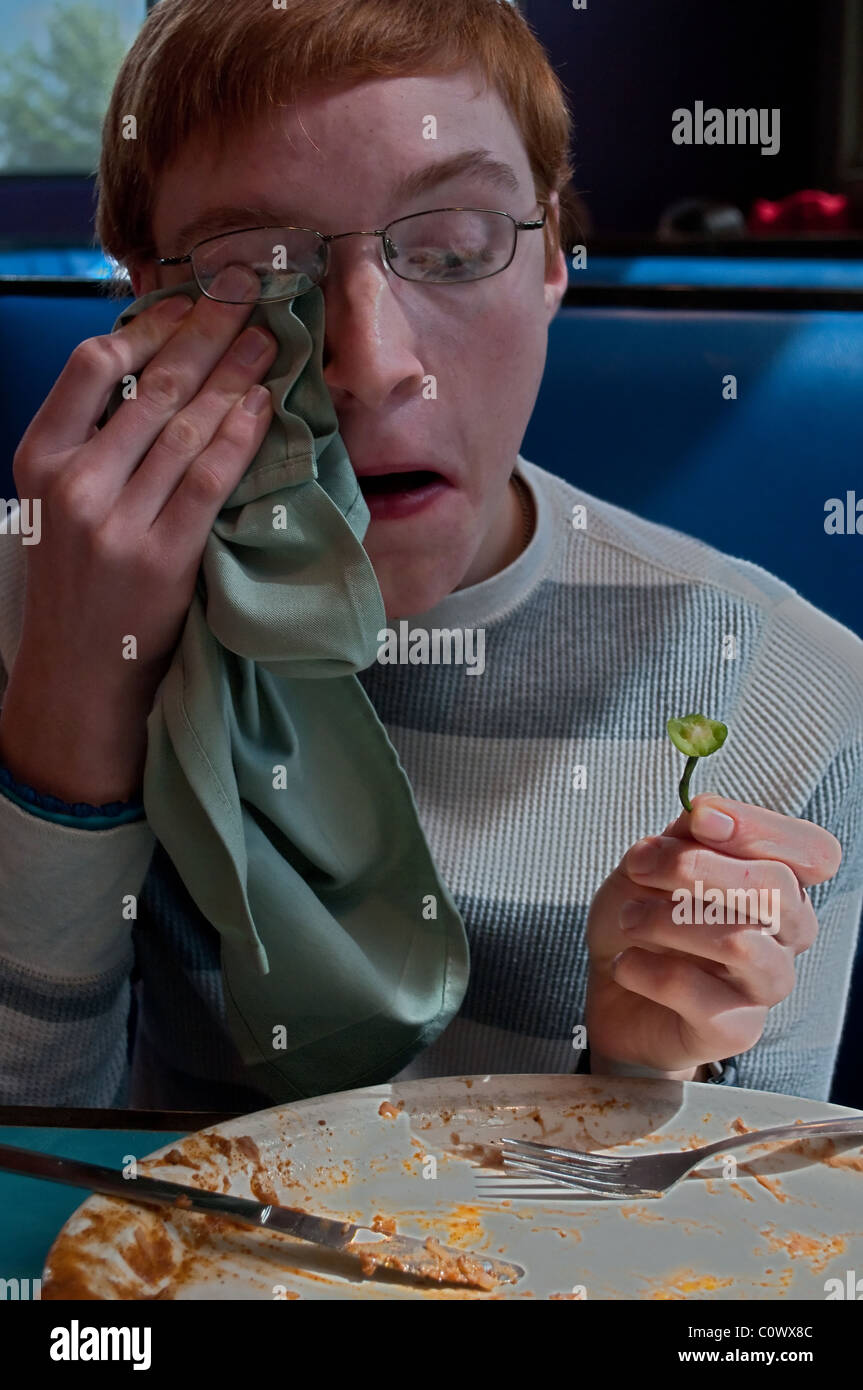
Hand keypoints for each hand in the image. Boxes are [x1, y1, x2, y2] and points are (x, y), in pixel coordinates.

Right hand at [1, 268, 276, 801]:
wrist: (77, 672)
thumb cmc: (75, 579)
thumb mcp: (56, 501)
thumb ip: (93, 442)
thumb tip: (158, 371)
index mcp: (39, 458)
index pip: (93, 364)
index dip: (150, 326)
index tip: (189, 303)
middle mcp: (74, 484)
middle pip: (153, 388)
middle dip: (208, 334)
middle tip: (246, 297)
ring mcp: (118, 522)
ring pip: (188, 428)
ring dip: (235, 377)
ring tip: (268, 342)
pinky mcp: (164, 558)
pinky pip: (211, 481)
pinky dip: (241, 438)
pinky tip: (263, 407)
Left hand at [585, 794, 841, 1076]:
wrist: (612, 991)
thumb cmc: (644, 920)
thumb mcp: (655, 861)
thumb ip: (686, 835)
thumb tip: (706, 814)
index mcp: (781, 885)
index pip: (814, 853)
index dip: (762, 829)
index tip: (700, 818)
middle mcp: (788, 936)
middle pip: (776, 890)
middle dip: (694, 867)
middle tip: (637, 865)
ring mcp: (767, 985)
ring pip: (741, 944)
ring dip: (667, 921)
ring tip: (627, 919)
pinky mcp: (737, 1031)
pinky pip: (700, 996)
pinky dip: (648, 971)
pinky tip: (625, 965)